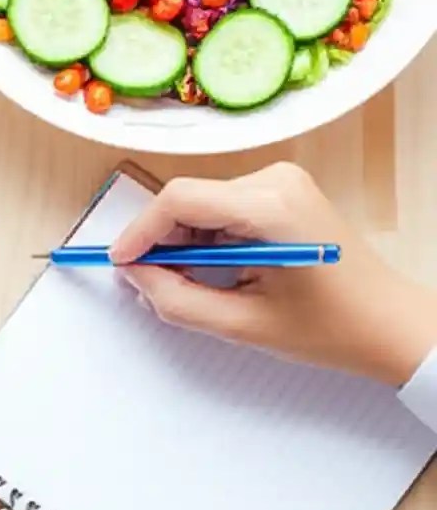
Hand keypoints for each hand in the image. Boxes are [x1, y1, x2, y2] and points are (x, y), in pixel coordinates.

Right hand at [111, 162, 434, 385]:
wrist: (392, 324)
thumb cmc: (331, 328)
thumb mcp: (243, 325)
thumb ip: (178, 300)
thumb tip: (135, 276)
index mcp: (271, 207)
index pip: (180, 200)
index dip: (139, 232)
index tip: (118, 264)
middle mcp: (275, 181)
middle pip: (188, 199)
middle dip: (160, 240)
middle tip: (147, 282)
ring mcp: (282, 182)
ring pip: (202, 203)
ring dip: (183, 241)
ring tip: (186, 282)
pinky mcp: (283, 191)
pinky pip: (222, 206)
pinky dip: (205, 236)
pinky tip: (212, 269)